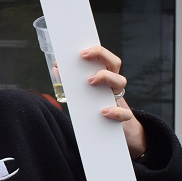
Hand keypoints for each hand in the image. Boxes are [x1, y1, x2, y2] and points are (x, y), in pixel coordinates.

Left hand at [80, 45, 147, 159]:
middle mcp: (113, 82)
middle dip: (101, 56)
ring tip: (90, 82)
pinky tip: (103, 112)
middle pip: (115, 63)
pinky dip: (116, 112)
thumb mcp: (82, 92)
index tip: (82, 52)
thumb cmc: (92, 105)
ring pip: (121, 81)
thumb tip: (56, 68)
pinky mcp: (122, 116)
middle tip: (84, 57)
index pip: (105, 56)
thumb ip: (70, 80)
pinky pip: (125, 112)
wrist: (109, 130)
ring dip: (106, 78)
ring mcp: (118, 97)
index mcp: (104, 74)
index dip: (97, 50)